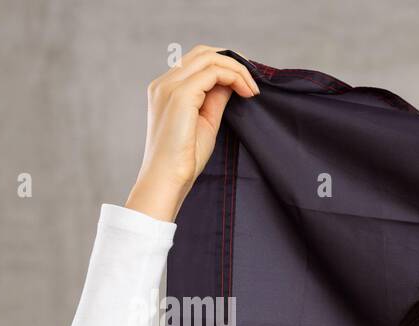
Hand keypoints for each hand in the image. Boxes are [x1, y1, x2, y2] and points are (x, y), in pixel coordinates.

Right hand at [125, 45, 259, 222]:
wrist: (167, 178)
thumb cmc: (184, 159)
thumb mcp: (206, 122)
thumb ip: (214, 99)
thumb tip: (230, 83)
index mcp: (166, 89)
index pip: (197, 62)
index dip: (225, 67)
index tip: (247, 85)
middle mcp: (164, 83)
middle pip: (202, 53)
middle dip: (233, 62)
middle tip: (253, 82)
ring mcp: (169, 87)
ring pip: (208, 58)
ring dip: (236, 70)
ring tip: (252, 90)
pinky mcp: (180, 95)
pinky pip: (212, 73)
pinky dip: (233, 77)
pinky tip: (246, 93)